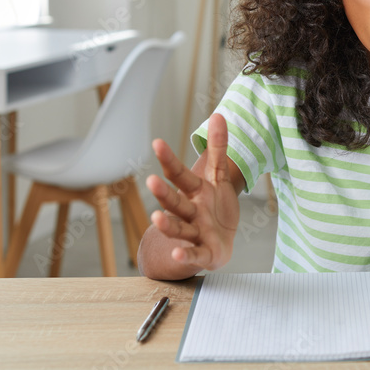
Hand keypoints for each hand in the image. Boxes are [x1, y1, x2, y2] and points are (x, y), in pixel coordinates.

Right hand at [145, 114, 239, 272]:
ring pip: (179, 228)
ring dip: (167, 225)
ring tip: (156, 218)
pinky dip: (185, 255)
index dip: (169, 159)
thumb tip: (218, 114)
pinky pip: (195, 255)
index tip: (157, 142)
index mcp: (194, 192)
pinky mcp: (205, 253)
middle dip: (163, 192)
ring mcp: (195, 234)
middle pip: (175, 202)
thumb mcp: (217, 177)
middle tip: (151, 180)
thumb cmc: (212, 208)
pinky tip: (177, 253)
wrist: (213, 246)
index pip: (180, 175)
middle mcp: (190, 212)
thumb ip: (218, 148)